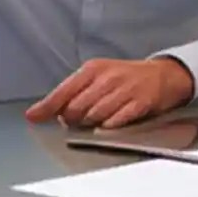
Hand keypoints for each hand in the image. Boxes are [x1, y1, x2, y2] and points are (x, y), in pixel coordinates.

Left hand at [25, 57, 195, 128]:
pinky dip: (109, 127)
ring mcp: (125, 89)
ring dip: (91, 125)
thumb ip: (73, 93)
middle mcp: (107, 77)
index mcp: (94, 69)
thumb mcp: (99, 77)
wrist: (164, 75)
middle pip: (76, 108)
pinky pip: (116, 121)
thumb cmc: (126, 78)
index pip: (64, 90)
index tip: (33, 117)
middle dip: (73, 120)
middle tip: (79, 120)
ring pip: (94, 116)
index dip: (47, 106)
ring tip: (97, 120)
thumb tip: (44, 112)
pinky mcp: (140, 102)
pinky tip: (110, 124)